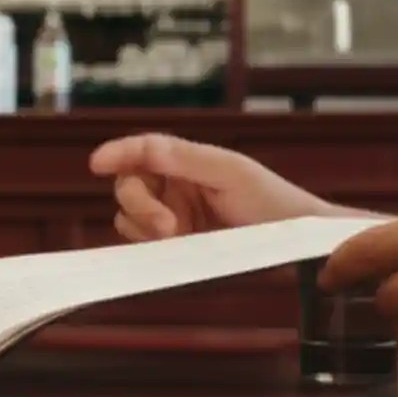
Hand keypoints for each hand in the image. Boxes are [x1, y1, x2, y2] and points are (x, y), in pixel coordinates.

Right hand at [90, 134, 347, 241]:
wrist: (301, 248)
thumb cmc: (274, 202)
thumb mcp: (230, 172)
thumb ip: (182, 158)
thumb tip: (140, 147)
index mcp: (187, 162)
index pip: (143, 150)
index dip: (118, 153)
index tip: (96, 162)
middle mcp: (175, 187)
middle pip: (129, 185)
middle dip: (139, 204)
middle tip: (167, 226)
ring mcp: (174, 218)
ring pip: (129, 217)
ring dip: (143, 226)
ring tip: (179, 238)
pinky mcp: (175, 249)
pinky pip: (142, 244)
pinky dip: (147, 246)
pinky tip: (174, 248)